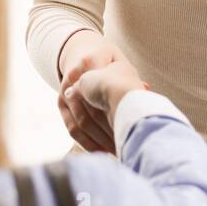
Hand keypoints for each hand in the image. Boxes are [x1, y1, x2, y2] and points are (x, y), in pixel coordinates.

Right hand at [56, 31, 129, 152]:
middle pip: (92, 108)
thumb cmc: (108, 60)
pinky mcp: (61, 104)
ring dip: (100, 140)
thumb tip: (145, 87)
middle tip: (128, 143)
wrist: (81, 53)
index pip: (102, 89)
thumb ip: (129, 75)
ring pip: (81, 121)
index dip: (117, 108)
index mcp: (90, 61)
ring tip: (118, 152)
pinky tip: (103, 152)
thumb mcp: (118, 61)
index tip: (133, 124)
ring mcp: (64, 91)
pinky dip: (87, 143)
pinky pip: (72, 128)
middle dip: (111, 129)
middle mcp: (73, 76)